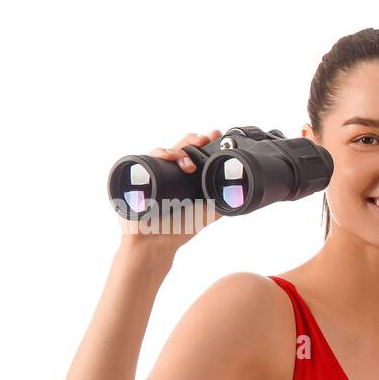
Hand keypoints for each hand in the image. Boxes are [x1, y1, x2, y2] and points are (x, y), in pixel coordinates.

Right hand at [119, 129, 222, 245]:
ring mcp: (153, 174)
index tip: (216, 135)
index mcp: (185, 178)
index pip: (194, 154)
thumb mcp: (206, 214)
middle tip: (205, 140)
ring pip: (164, 152)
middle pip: (179, 148)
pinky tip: (167, 156)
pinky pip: (145, 159)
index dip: (204, 143)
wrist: (154, 244)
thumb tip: (239, 193)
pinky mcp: (138, 178)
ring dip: (178, 151)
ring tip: (189, 164)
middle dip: (193, 141)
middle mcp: (169, 173)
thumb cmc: (178, 230)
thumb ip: (221, 202)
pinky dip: (157, 154)